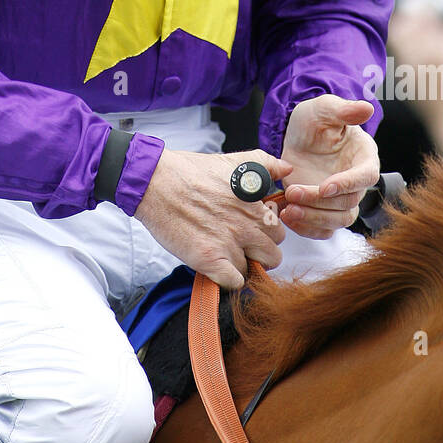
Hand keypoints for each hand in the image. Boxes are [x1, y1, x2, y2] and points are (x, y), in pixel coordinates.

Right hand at [135, 148, 291, 289]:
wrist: (156, 182)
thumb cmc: (191, 171)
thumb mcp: (233, 160)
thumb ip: (265, 163)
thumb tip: (287, 168)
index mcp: (255, 204)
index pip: (279, 232)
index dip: (265, 234)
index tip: (251, 232)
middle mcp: (247, 225)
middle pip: (273, 255)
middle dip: (258, 253)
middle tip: (240, 246)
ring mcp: (229, 244)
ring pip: (253, 270)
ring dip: (241, 266)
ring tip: (225, 256)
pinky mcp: (209, 259)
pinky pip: (234, 282)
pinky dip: (227, 279)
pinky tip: (216, 266)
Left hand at [279, 95, 379, 237]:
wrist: (297, 135)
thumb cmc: (316, 119)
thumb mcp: (325, 108)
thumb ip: (344, 109)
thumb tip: (366, 108)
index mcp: (364, 157)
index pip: (365, 176)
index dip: (347, 184)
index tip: (325, 186)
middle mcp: (356, 182)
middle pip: (348, 203)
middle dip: (319, 202)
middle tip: (293, 192)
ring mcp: (340, 198)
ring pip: (337, 220)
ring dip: (313, 218)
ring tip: (288, 210)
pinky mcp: (324, 210)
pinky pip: (323, 229)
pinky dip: (307, 229)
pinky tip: (288, 218)